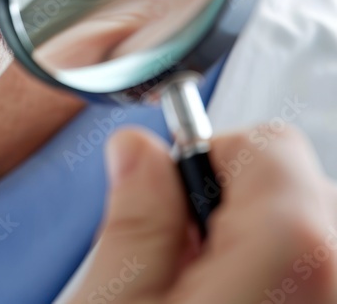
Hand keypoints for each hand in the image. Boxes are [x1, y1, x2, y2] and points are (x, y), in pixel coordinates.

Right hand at [66, 126, 336, 302]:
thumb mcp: (114, 302)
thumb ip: (136, 216)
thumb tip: (138, 152)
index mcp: (296, 250)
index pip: (268, 143)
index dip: (204, 165)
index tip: (169, 210)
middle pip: (299, 191)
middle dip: (236, 214)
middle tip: (183, 271)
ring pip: (315, 241)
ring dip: (264, 255)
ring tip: (208, 300)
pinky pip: (319, 279)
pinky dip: (282, 285)